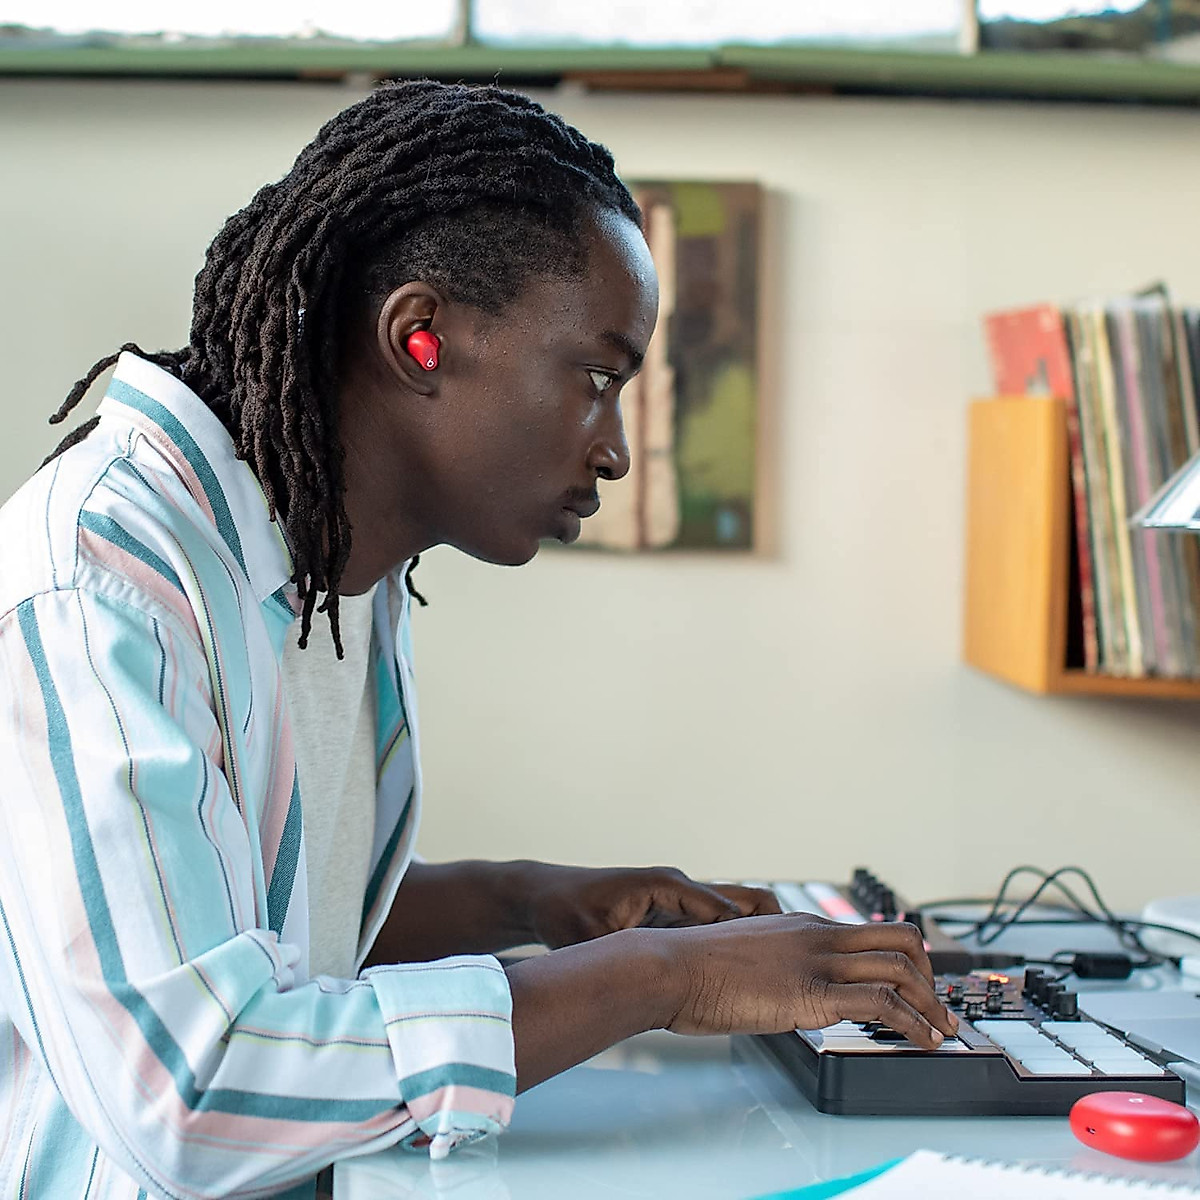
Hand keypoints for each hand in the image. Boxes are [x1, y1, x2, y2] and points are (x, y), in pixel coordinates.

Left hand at [520, 863, 780, 949]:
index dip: (756, 935)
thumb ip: (621, 956)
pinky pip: (716, 925)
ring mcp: (677, 900)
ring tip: (783, 972)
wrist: (544, 896)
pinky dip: (735, 943)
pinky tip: (746, 973)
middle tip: (799, 963)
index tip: (784, 957)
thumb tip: (643, 979)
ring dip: (757, 938)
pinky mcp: (671, 913)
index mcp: (666, 886)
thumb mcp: (592, 936)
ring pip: (735, 913)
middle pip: (744, 901)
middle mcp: (679, 888)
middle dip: (773, 929)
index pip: (725, 909)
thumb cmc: (564, 910)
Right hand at [659, 914, 957, 1047]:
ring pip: (901, 969)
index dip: (903, 959)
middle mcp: (816, 934)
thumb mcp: (741, 957)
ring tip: (942, 1032)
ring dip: (932, 1004)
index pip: (869, 931)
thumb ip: (769, 965)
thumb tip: (775, 988)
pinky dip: (914, 1023)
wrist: (669, 965)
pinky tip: (923, 1042)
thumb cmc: (691, 967)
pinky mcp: (813, 992)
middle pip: (900, 940)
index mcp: (800, 924)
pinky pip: (883, 1004)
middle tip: (938, 1008)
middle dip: (930, 976)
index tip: (914, 984)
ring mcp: (817, 960)